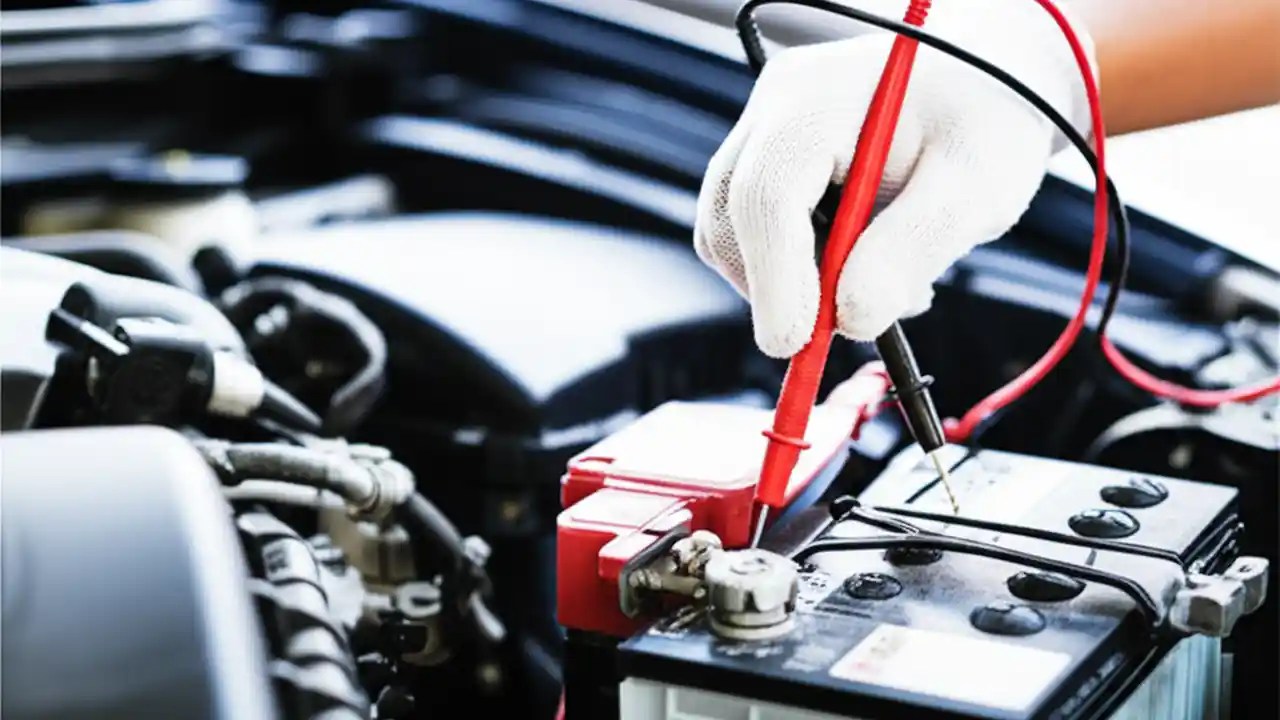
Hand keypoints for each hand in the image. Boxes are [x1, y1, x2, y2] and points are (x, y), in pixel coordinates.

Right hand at [694, 0, 1095, 356]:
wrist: (987, 86)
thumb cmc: (987, 122)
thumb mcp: (977, 188)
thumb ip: (913, 249)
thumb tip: (852, 318)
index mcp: (817, 99)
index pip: (766, 196)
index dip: (776, 278)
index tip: (799, 343)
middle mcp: (776, 108)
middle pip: (731, 219)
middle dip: (778, 287)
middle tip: (851, 321)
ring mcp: (764, 132)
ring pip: (733, 232)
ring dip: (789, 282)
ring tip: (877, 285)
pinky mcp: (769, 160)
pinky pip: (753, 230)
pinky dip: (794, 267)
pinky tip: (857, 265)